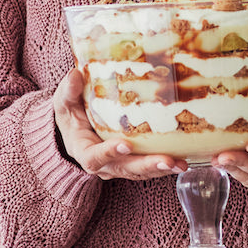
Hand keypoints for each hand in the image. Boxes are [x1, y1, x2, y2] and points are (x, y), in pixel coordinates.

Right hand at [52, 69, 186, 180]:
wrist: (76, 129)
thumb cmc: (71, 115)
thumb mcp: (64, 103)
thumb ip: (68, 92)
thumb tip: (74, 75)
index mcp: (85, 152)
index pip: (95, 157)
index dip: (109, 152)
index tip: (125, 145)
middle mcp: (104, 165)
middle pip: (126, 169)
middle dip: (147, 166)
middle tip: (167, 161)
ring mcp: (119, 166)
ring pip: (141, 172)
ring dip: (161, 169)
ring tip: (181, 164)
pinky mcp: (133, 163)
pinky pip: (149, 168)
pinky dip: (165, 165)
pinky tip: (183, 160)